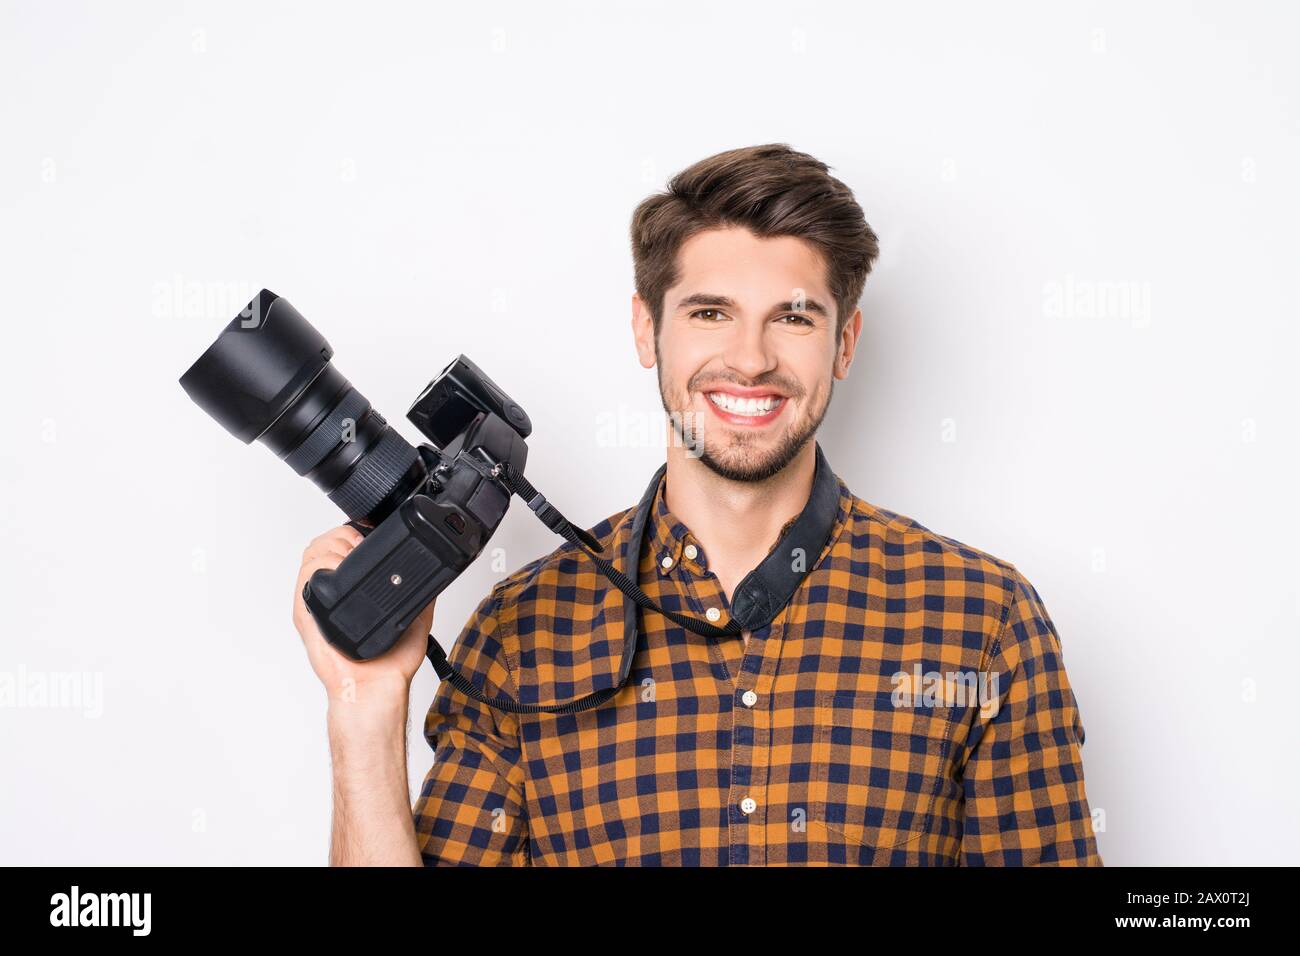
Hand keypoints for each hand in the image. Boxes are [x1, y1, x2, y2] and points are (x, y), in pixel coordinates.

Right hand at [292, 524, 434, 703]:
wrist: (376, 686)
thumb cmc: (391, 661)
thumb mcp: (414, 614)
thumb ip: (420, 591)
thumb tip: (435, 571)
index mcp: (349, 593)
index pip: (340, 547)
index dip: (351, 533)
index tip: (368, 533)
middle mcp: (330, 594)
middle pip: (322, 544)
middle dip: (342, 534)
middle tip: (360, 544)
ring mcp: (316, 602)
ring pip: (312, 553)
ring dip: (333, 545)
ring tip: (350, 554)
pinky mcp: (306, 612)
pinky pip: (306, 576)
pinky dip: (321, 563)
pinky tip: (340, 569)